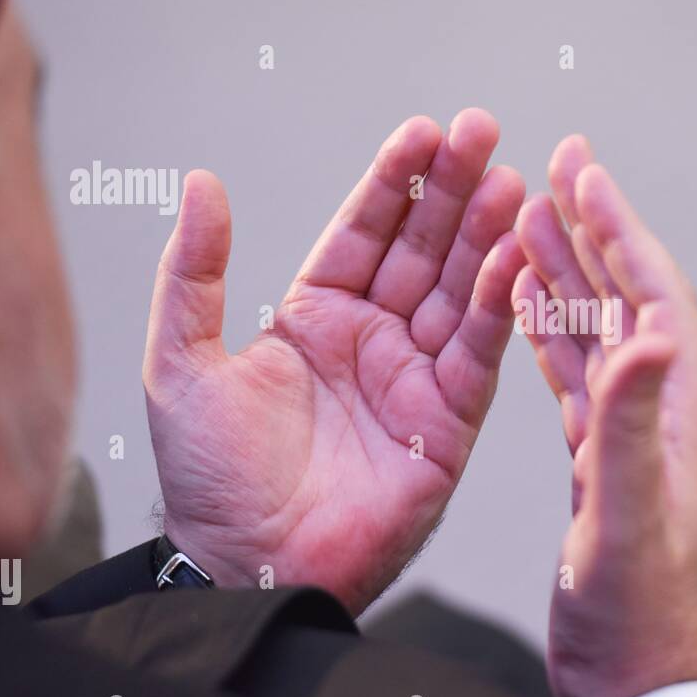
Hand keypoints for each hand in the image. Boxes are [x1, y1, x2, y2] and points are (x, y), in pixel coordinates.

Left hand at [143, 110, 525, 613]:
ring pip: (459, 291)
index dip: (395, 180)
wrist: (248, 566)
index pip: (365, 231)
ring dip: (485, 237)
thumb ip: (195, 273)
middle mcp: (373, 338)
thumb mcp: (183, 361)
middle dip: (453, 189)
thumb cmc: (209, 478)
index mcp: (316, 315)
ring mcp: (414, 378)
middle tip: (482, 130)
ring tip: (509, 182)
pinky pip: (478, 354)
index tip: (423, 132)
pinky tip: (513, 259)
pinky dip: (499, 307)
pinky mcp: (448, 423)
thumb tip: (200, 182)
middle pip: (424, 248)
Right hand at [513, 135, 696, 696]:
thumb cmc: (640, 612)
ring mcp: (631, 433)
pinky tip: (529, 305)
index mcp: (680, 413)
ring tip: (530, 221)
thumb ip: (630, 429)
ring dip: (566, 272)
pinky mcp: (601, 459)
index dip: (621, 230)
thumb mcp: (629, 520)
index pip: (653, 297)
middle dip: (595, 230)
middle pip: (628, 298)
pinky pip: (575, 376)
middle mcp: (662, 411)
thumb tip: (646, 337)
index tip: (586, 173)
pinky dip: (550, 332)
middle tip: (563, 169)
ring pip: (596, 330)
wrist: (635, 677)